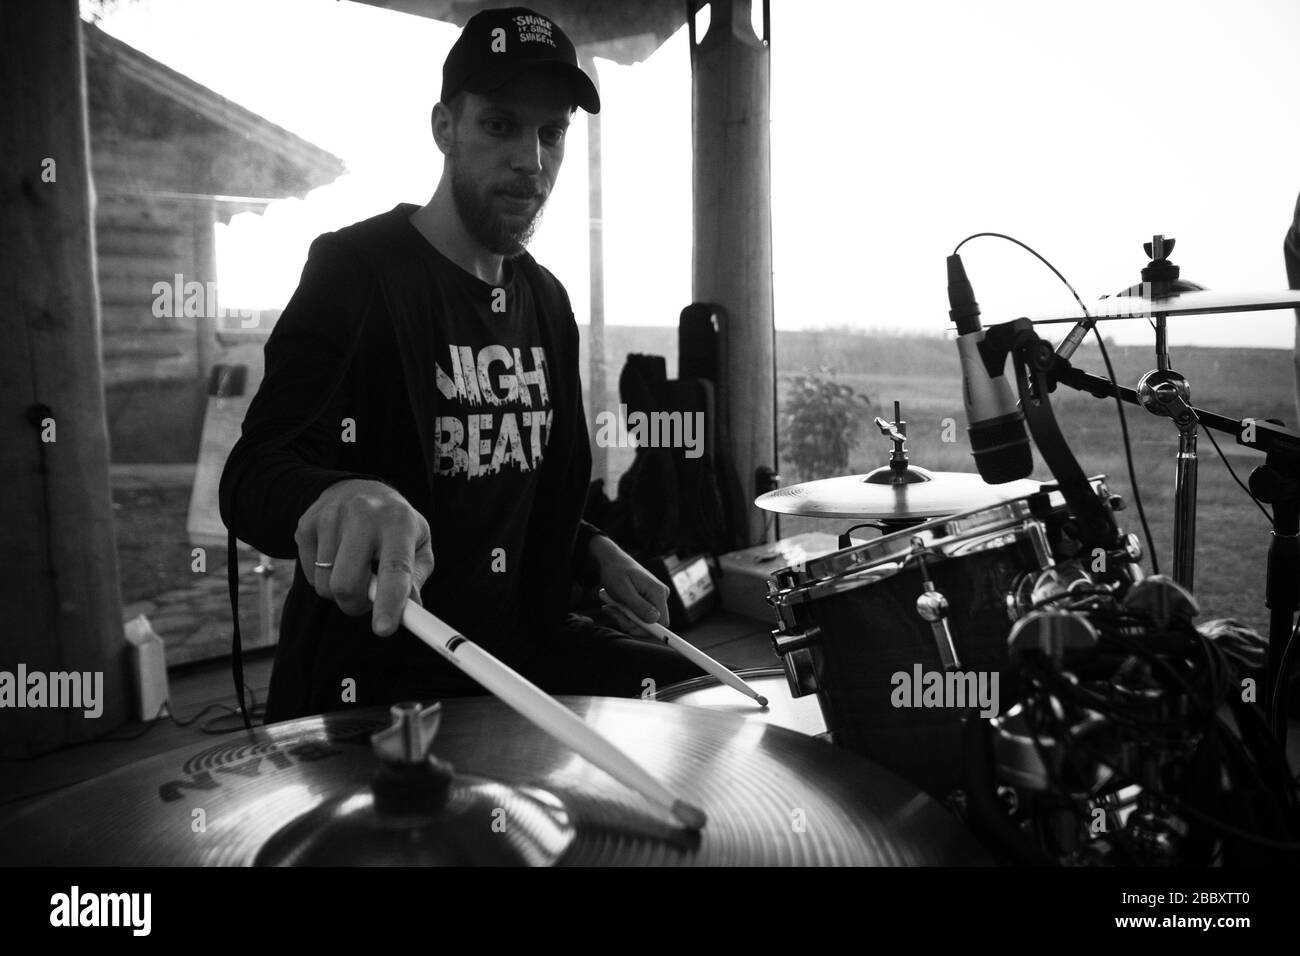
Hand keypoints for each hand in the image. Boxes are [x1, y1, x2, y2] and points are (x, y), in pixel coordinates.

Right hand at [294, 478, 434, 636]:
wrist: (357, 488)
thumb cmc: (394, 524)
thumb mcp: (418, 544)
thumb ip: (416, 578)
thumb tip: (410, 611)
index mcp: (398, 521)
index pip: (394, 568)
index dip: (389, 602)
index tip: (384, 630)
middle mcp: (363, 515)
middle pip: (347, 584)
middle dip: (356, 606)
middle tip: (368, 601)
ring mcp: (329, 517)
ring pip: (325, 586)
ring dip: (341, 593)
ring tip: (355, 570)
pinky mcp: (305, 525)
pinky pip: (309, 576)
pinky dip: (324, 579)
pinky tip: (337, 558)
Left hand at [590, 536, 669, 636]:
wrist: (612, 561)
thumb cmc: (616, 572)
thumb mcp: (623, 590)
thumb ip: (639, 606)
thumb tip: (654, 620)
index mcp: (658, 592)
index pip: (662, 622)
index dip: (650, 631)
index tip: (634, 631)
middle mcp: (661, 596)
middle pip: (651, 624)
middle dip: (630, 623)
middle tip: (613, 611)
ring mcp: (655, 599)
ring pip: (643, 622)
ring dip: (625, 618)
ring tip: (612, 605)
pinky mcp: (649, 601)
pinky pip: (639, 616)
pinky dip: (626, 615)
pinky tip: (617, 605)